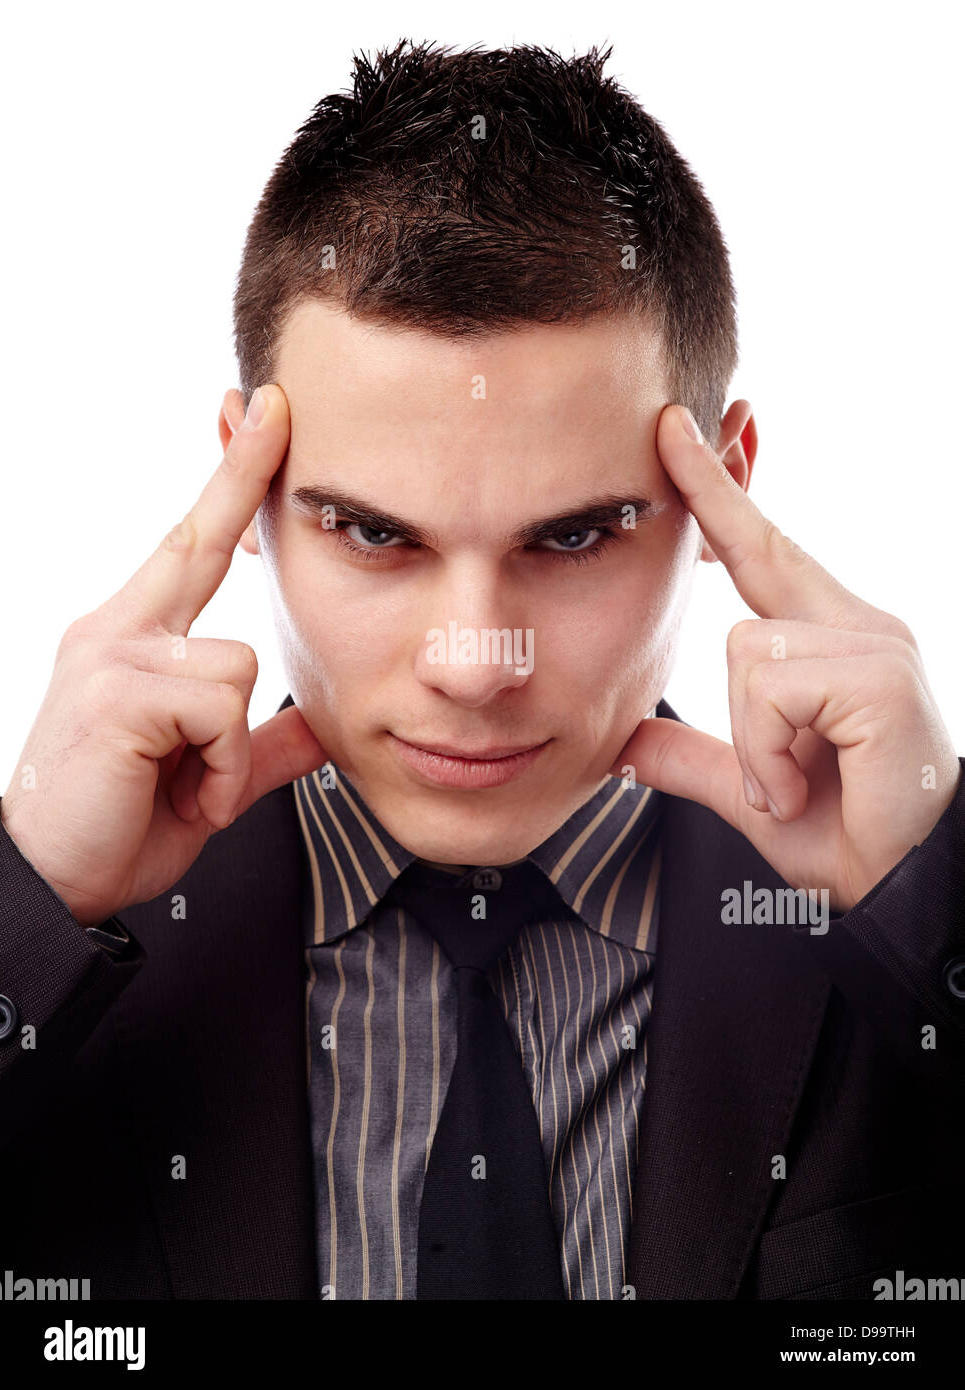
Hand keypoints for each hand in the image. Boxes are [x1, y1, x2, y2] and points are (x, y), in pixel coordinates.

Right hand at [0, 384, 325, 927]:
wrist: (54, 884)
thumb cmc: (119, 822)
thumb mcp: (209, 778)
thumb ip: (261, 746)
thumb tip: (319, 728)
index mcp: (135, 640)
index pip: (189, 544)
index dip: (230, 482)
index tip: (262, 416)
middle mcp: (117, 631)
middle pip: (197, 541)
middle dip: (242, 472)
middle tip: (278, 403)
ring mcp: (112, 655)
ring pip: (238, 665)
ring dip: (231, 747)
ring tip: (188, 784)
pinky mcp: (117, 691)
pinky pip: (221, 709)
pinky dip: (220, 767)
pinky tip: (180, 794)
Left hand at [609, 403, 960, 911]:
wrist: (901, 891)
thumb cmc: (844, 836)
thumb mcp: (751, 792)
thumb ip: (697, 759)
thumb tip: (627, 742)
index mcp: (829, 641)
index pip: (764, 552)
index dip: (720, 495)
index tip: (677, 434)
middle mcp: (858, 627)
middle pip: (758, 558)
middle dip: (712, 495)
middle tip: (668, 431)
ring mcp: (875, 646)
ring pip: (746, 648)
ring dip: (750, 739)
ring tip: (788, 784)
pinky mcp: (880, 677)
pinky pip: (771, 688)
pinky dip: (767, 752)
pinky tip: (799, 785)